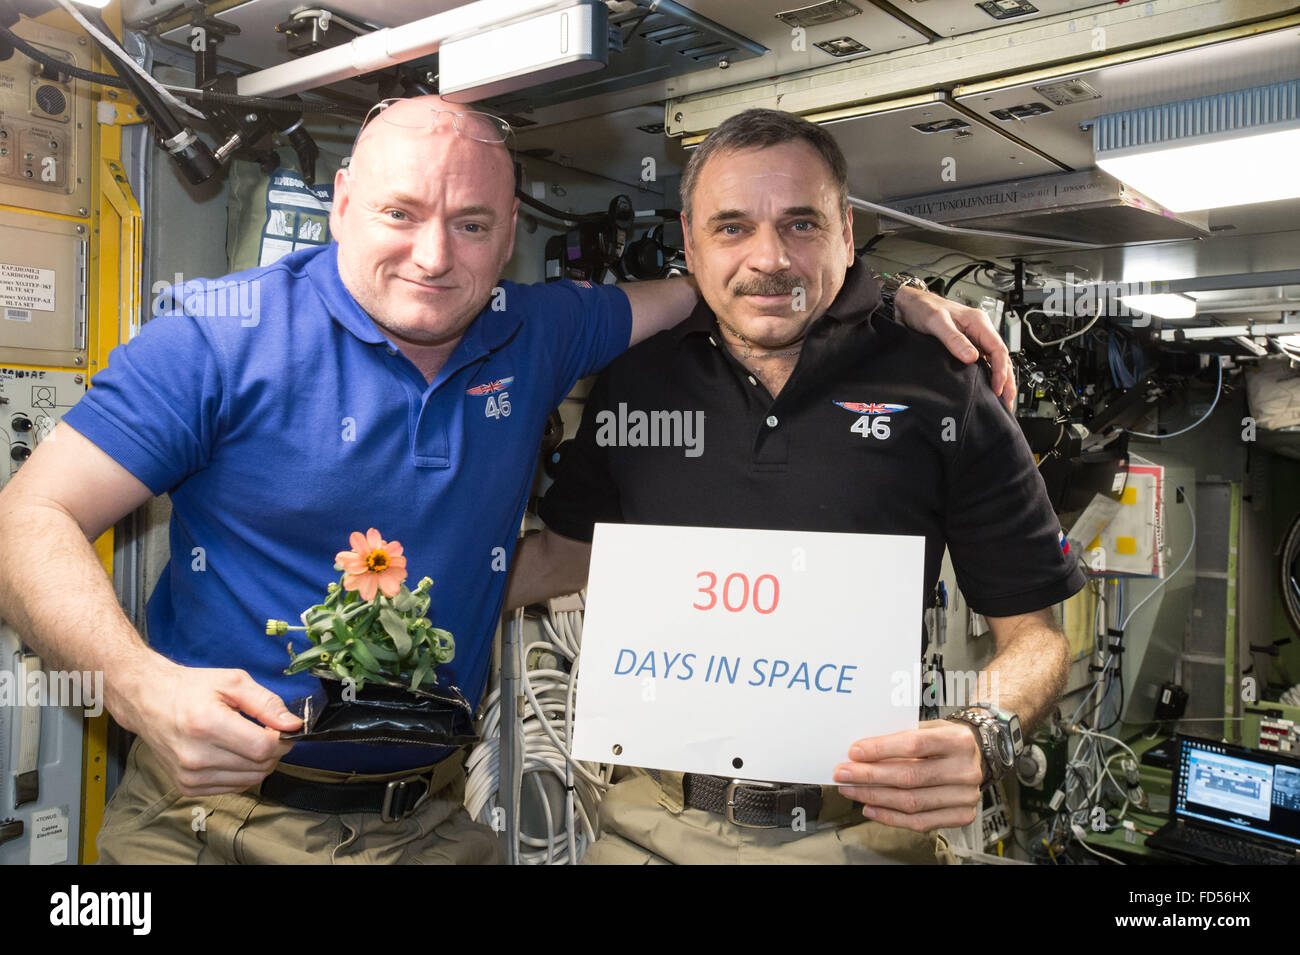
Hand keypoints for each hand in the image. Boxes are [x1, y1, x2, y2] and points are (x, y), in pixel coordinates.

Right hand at [115, 656, 302, 795]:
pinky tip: (232, 753)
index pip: (263, 748)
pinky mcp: (187, 787)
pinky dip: (242, 772)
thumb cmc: (191, 688)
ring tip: (246, 740)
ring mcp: (190, 776)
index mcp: (207, 725)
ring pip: (250, 780)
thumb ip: (267, 703)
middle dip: (273, 750)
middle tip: (264, 731)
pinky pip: (234, 787)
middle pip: (259, 766)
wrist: (147, 701)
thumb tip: (294, 725)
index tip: (280, 728)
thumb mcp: (233, 682)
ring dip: (259, 762)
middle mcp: (196, 756)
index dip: (282, 739)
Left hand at [833, 719, 983, 831]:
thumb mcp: (930, 727)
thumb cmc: (946, 741)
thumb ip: (901, 736)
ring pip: (911, 802)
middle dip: (869, 776)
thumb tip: (861, 751)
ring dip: (874, 797)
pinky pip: (920, 822)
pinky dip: (890, 817)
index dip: (881, 749)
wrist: (977, 757)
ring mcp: (965, 796)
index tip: (854, 752)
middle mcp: (965, 769)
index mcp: (958, 740)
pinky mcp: (962, 815)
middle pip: (909, 776)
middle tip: (843, 773)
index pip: (915, 744)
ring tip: (851, 790)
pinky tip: (870, 808)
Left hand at [892, 286, 1015, 410]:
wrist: (908, 305)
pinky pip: (980, 362)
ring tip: (1001, 399)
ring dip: (999, 379)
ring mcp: (972, 338)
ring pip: (992, 361)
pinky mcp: (964, 345)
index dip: (1000, 370)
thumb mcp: (936, 322)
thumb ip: (954, 339)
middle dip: (1006, 379)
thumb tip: (971, 357)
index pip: (998, 349)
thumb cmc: (922, 307)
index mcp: (978, 322)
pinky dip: (986, 375)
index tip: (997, 388)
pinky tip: (985, 388)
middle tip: (1007, 400)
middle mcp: (978, 330)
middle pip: (1000, 357)